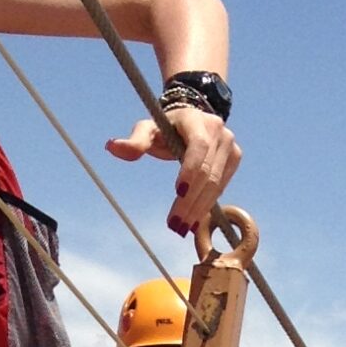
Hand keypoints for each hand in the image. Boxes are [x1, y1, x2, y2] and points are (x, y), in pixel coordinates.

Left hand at [106, 102, 241, 235]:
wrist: (194, 118)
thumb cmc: (166, 127)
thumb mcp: (148, 129)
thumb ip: (134, 141)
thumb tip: (110, 146)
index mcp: (197, 121)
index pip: (198, 148)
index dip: (190, 171)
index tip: (178, 194)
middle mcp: (219, 131)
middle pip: (206, 172)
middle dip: (191, 200)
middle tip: (175, 224)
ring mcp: (231, 145)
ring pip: (216, 183)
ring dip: (199, 209)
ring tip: (183, 228)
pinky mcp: (235, 158)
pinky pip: (221, 186)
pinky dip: (207, 205)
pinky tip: (194, 220)